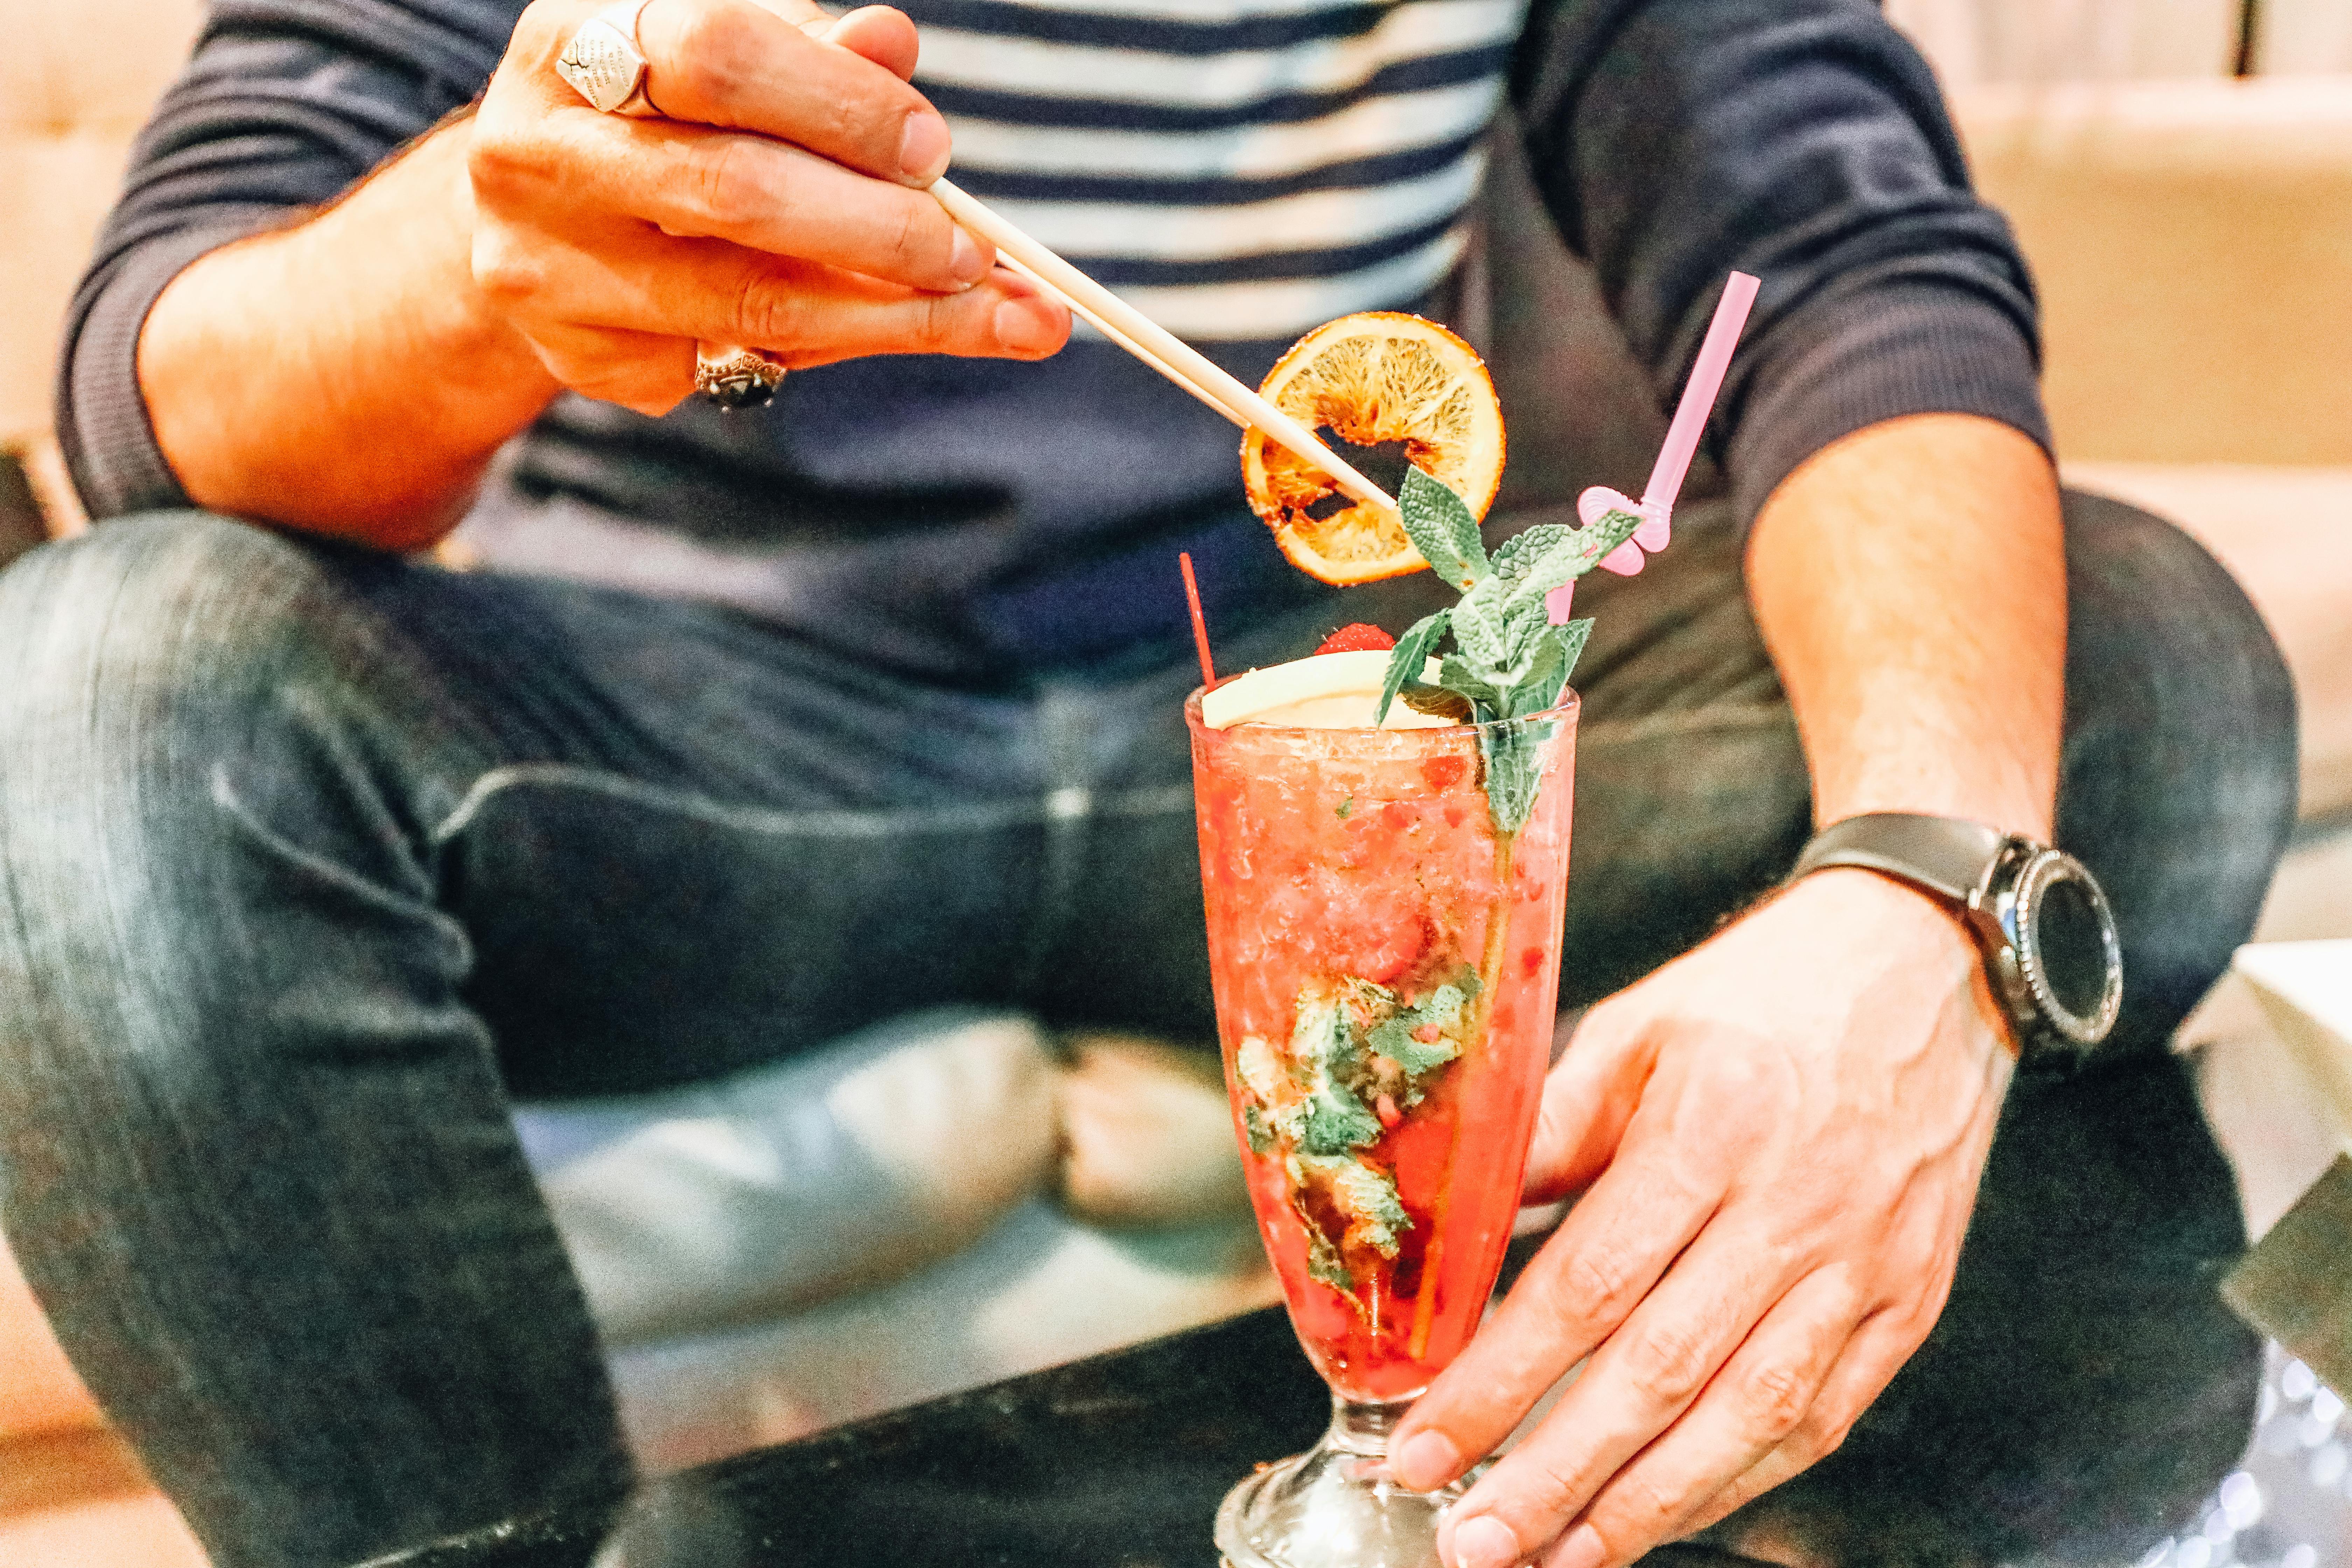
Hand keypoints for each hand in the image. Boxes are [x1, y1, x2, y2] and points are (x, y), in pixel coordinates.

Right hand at [468, 0, 1068, 413]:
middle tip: (975, 251)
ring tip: (993, 313)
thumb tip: (894, 41)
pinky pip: (736, 362)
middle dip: (880, 227)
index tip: (935, 150)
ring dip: (890, 314)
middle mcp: (540, 155)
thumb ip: (817, 61)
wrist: (550, 223)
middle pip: (735, 190)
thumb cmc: (671, 124)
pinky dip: (836, 348)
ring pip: (747, 301)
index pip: (722, 56)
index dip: (843, 105)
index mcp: (574, 44)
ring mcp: (551, 269)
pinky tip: (892, 330)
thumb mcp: (738, 68)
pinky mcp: (585, 359)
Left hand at [1388, 869, 2014, 1567]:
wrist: (1931, 964)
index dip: (1498, 1382)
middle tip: (1471, 1541)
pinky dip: (1736, 1482)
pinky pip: (1818, 1419)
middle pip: (1657, 1377)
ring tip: (1555, 1559)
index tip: (1424, 1442)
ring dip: (1642, 1508)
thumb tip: (1456, 1221)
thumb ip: (1548, 1131)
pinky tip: (1663, 1516)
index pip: (1586, 1290)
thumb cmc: (1769, 991)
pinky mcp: (1909, 1303)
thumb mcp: (1637, 1026)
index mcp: (1712, 1130)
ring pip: (1744, 1422)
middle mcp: (1794, 1210)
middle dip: (1553, 1477)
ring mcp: (1864, 1268)